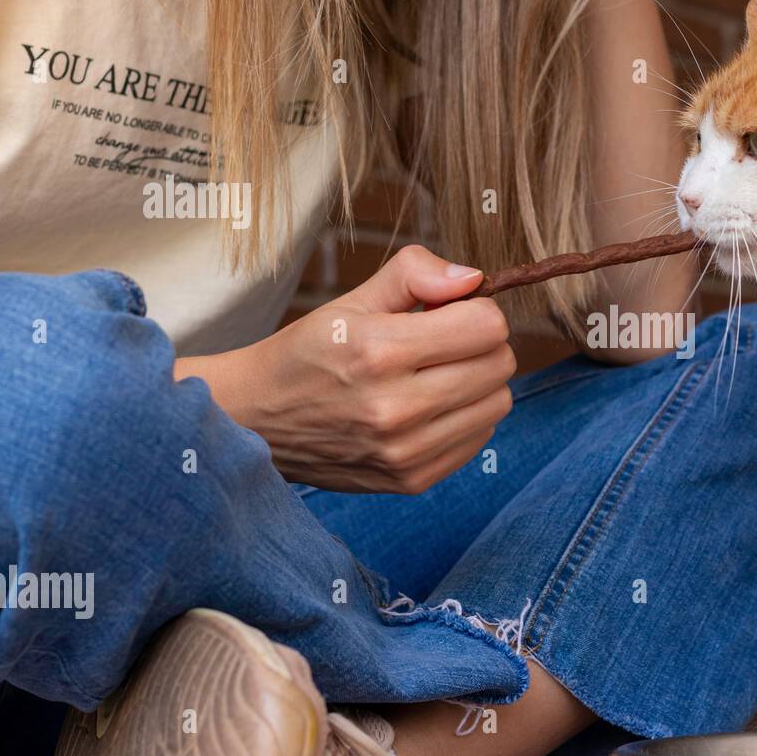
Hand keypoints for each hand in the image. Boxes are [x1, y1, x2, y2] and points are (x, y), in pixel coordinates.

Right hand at [180, 246, 514, 492]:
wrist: (256, 421)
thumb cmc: (308, 353)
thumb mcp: (351, 301)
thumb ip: (414, 275)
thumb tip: (473, 278)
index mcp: (377, 351)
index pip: (487, 326)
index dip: (476, 310)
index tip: (449, 313)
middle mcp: (394, 407)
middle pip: (500, 364)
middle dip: (482, 343)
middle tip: (446, 342)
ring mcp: (404, 451)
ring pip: (498, 403)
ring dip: (479, 382)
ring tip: (438, 374)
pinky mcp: (411, 480)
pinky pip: (479, 438)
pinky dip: (467, 417)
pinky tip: (430, 407)